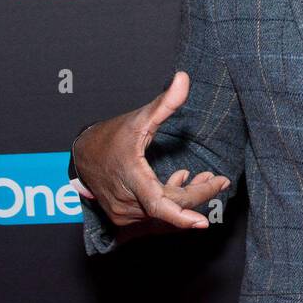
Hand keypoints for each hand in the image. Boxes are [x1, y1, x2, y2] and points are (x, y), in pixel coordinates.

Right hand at [71, 71, 230, 231]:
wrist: (81, 155)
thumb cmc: (111, 136)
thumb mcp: (138, 119)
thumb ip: (164, 103)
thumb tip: (183, 78)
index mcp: (132, 179)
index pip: (159, 205)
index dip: (181, 216)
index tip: (202, 223)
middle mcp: (128, 201)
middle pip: (171, 205)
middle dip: (199, 194)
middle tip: (221, 182)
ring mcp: (125, 212)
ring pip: (164, 209)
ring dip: (187, 196)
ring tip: (207, 179)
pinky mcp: (124, 216)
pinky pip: (154, 212)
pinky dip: (170, 198)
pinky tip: (182, 180)